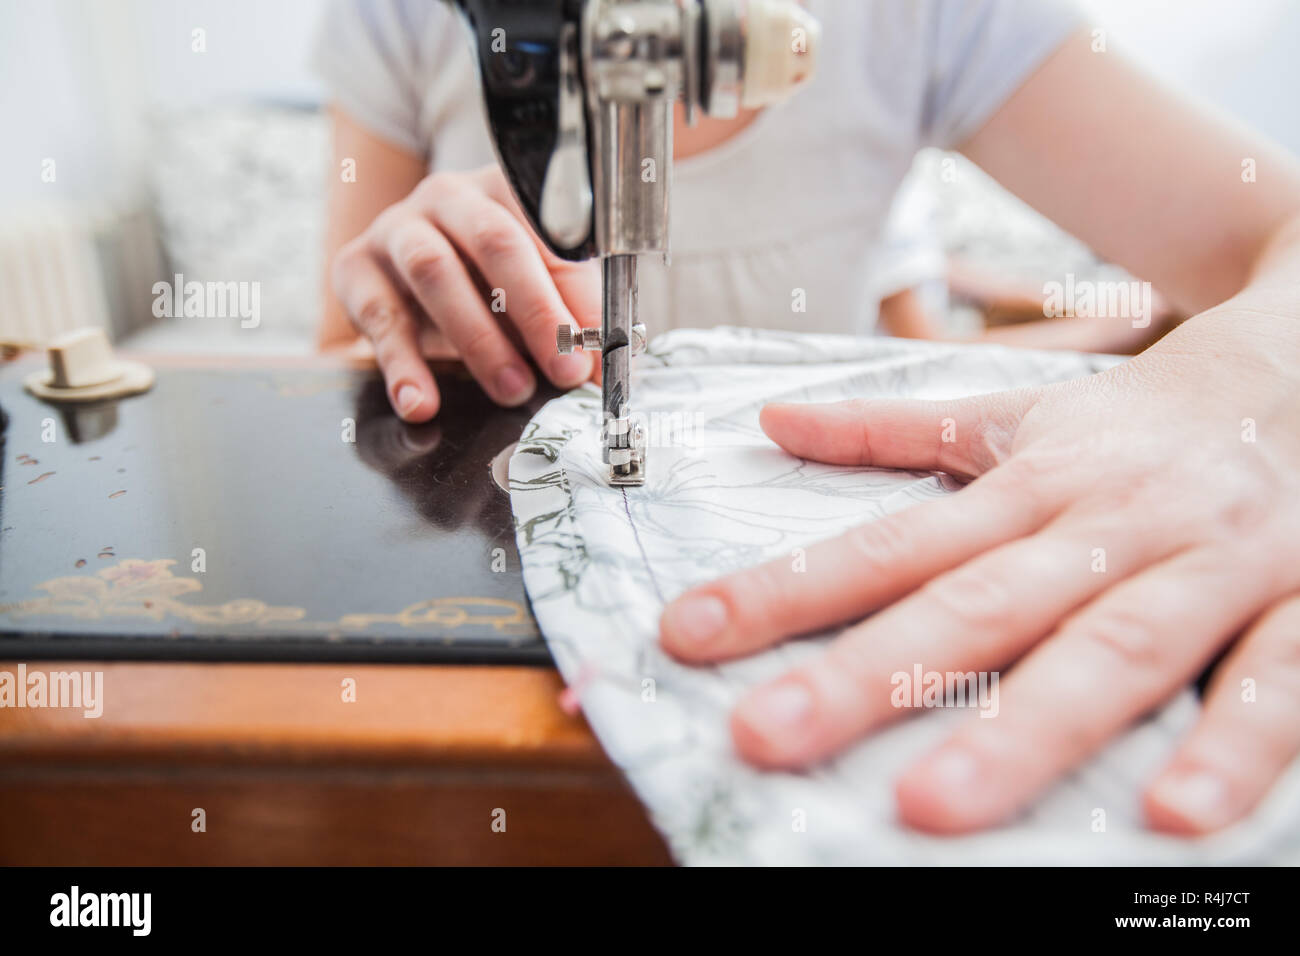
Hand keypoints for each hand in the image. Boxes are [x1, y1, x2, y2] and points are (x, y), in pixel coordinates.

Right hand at [330, 165, 600, 420]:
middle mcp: (449, 197)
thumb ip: (571, 314)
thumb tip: (603, 367)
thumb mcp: (537, 286)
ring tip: (512, 390)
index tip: (596, 343)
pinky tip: (421, 403)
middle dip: (536, 312)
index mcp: (505, 189)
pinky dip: (402, 366)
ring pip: (434, 272)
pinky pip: (378, 316)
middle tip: (564, 371)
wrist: (402, 275)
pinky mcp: (355, 267)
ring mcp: (396, 227)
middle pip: (495, 242)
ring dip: (479, 339)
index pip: (547, 224)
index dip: (575, 286)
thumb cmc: (486, 278)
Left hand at [659, 311, 1299, 834]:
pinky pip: (1269, 679)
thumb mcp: (1015, 413)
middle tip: (766, 734)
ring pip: (1105, 649)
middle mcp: (1100, 525)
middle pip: (971, 605)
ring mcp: (1201, 566)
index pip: (884, 544)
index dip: (783, 591)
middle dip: (866, 675)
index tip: (689, 634)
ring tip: (933, 805)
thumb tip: (771, 420)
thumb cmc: (1142, 417)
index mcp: (1025, 485)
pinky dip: (1229, 744)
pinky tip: (1170, 812)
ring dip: (1022, 727)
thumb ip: (889, 428)